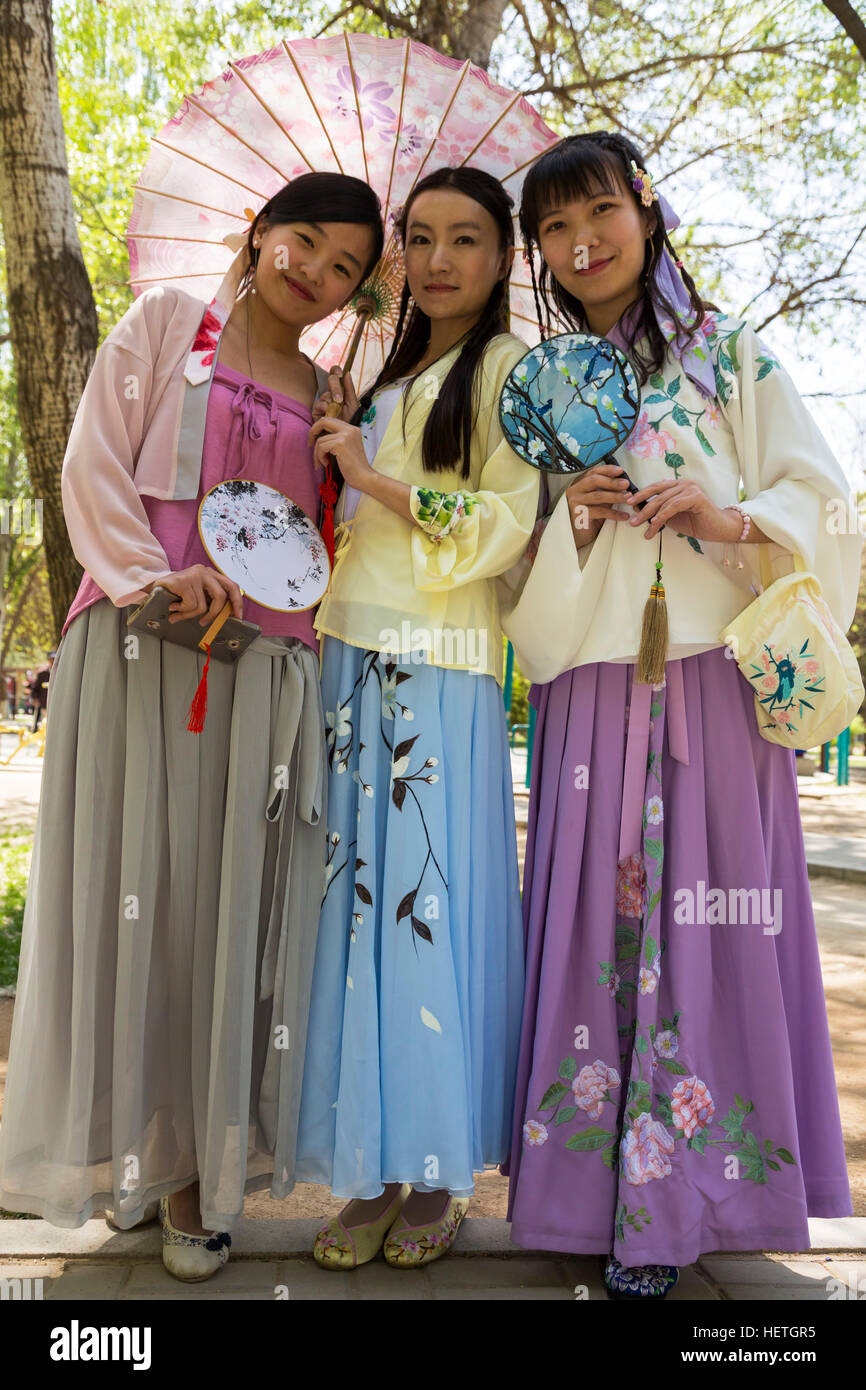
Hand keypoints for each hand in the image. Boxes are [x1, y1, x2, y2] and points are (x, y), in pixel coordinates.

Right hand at [143, 565, 243, 624]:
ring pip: (202, 605)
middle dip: (213, 613)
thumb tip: (222, 615)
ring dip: (189, 614)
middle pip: (220, 596)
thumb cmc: (175, 592)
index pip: (231, 586)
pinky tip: (173, 606)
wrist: (152, 587)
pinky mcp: (182, 581)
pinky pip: (190, 604)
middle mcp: (204, 571)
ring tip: (179, 611)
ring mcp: (193, 575)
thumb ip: (208, 601)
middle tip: (203, 622)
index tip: (238, 615)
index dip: (237, 602)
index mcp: (210, 574)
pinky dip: (181, 610)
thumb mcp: (196, 594)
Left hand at [308, 414, 371, 488]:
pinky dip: (320, 457)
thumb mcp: (346, 448)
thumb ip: (337, 439)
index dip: (318, 428)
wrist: (364, 478)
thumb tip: (318, 436)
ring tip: (322, 462)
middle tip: (309, 444)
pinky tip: (326, 464)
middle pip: (323, 421)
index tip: (314, 440)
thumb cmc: (354, 467)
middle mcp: (350, 429)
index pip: (330, 420)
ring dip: (317, 453)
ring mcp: (345, 435)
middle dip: (312, 432)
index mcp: (352, 429)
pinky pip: (321, 447)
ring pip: (320, 440)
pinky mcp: (340, 444)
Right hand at [311, 365, 360, 421]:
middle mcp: (330, 393)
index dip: (336, 371)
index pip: (335, 373)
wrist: (343, 435)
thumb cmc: (349, 421)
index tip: (340, 374)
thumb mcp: (353, 404)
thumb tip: (347, 373)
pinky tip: (330, 416)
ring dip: (332, 404)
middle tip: (340, 400)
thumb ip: (350, 389)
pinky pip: (320, 405)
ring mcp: (322, 401)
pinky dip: (326, 410)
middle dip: (336, 389)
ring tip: (337, 414)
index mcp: (340, 390)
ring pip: (326, 394)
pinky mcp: (316, 410)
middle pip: (331, 379)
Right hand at [564, 463, 631, 550]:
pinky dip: (614, 514)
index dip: (607, 470)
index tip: (620, 470)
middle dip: (612, 481)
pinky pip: (600, 512)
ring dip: (615, 496)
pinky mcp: (580, 515)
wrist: (578, 535)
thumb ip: (606, 491)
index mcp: (579, 484)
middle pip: (594, 481)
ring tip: (628, 498)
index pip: (593, 472)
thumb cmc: (588, 516)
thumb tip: (623, 483)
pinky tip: (624, 516)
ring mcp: (576, 503)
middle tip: (626, 484)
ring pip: (598, 496)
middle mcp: (575, 491)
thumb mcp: (597, 500)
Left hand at [626, 478, 741, 542]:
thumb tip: (636, 509)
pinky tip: (655, 523)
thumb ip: (657, 512)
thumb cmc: (695, 522)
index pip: (655, 488)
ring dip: (651, 517)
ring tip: (642, 528)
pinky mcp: (696, 497)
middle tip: (632, 520)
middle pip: (657, 494)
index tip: (627, 503)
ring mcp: (690, 488)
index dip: (641, 494)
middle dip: (642, 508)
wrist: (717, 529)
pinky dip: (663, 515)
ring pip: (664, 502)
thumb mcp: (671, 517)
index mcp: (677, 485)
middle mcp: (683, 483)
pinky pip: (674, 506)